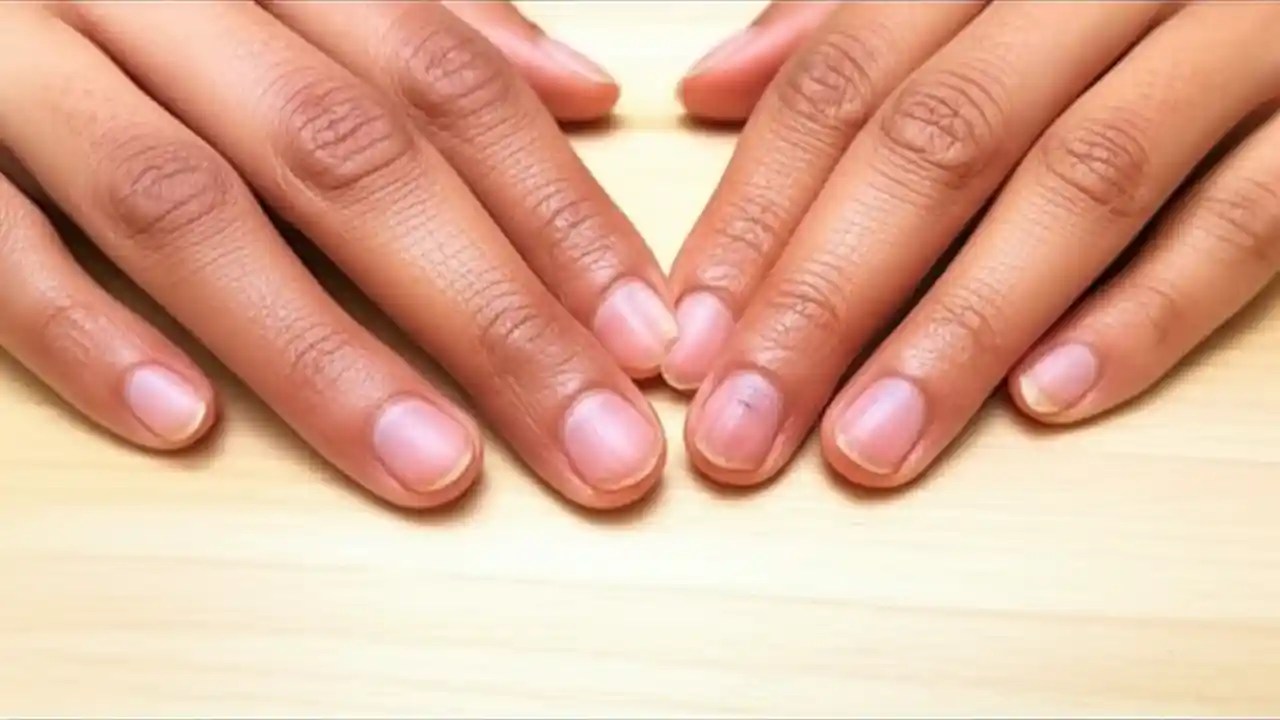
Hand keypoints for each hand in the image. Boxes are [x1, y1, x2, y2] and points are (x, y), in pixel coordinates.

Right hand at [0, 2, 674, 509]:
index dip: (557, 212)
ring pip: (185, 203)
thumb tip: (578, 88)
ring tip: (438, 469)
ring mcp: (25, 58)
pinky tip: (182, 422)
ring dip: (320, 352)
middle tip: (597, 444)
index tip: (644, 337)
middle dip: (490, 311)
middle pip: (350, 156)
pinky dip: (80, 329)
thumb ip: (428, 21)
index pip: (447, 83)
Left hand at [666, 2, 1279, 486]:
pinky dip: (1149, 310)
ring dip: (960, 328)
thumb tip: (714, 86)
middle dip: (824, 296)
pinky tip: (1048, 397)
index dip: (754, 216)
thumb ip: (855, 24)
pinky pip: (1248, 215)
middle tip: (746, 427)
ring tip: (869, 443)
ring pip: (1081, 181)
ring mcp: (1233, 35)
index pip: (840, 81)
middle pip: (936, 140)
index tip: (689, 341)